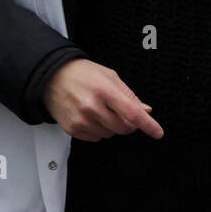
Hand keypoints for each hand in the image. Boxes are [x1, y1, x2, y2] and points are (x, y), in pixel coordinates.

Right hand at [42, 58, 163, 141]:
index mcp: (105, 90)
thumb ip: (129, 95)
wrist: (52, 77)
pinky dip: (99, 131)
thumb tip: (146, 111)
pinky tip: (92, 117)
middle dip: (129, 123)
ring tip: (102, 110)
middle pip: (123, 127)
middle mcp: (92, 107)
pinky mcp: (72, 129)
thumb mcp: (110, 76)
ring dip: (112, 126)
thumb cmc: (83, 73)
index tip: (158, 133)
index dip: (148, 124)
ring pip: (110, 134)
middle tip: (122, 112)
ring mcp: (80, 120)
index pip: (132, 113)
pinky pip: (96, 138)